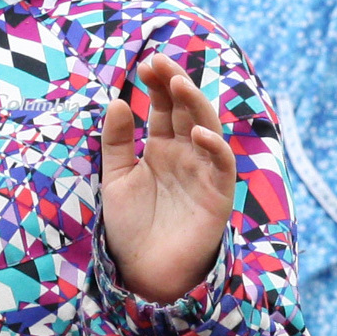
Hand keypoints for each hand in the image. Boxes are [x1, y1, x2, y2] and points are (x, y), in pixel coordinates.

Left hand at [100, 55, 236, 304]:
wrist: (144, 273)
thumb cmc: (131, 227)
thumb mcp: (114, 179)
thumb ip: (117, 142)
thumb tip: (117, 102)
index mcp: (162, 148)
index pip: (165, 107)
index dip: (158, 85)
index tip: (146, 64)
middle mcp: (186, 155)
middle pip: (187, 110)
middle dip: (177, 85)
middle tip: (161, 62)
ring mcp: (204, 172)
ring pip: (208, 129)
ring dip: (196, 105)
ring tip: (179, 84)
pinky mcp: (218, 195)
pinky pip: (222, 165)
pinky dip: (214, 146)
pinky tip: (197, 133)